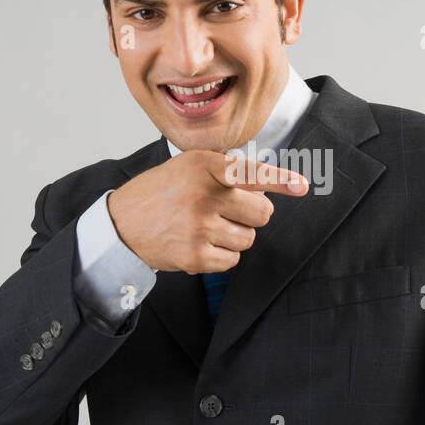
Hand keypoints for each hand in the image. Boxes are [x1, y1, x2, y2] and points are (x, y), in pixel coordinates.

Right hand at [107, 149, 308, 273]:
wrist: (122, 224)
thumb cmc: (163, 192)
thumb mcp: (190, 166)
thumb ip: (228, 171)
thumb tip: (271, 184)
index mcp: (203, 165)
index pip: (249, 172)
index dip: (279, 179)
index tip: (302, 186)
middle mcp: (202, 194)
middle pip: (262, 212)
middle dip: (252, 214)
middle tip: (228, 210)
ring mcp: (198, 227)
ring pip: (249, 238)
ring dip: (236, 235)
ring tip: (208, 226)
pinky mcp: (194, 256)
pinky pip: (233, 259)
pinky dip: (221, 255)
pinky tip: (199, 243)